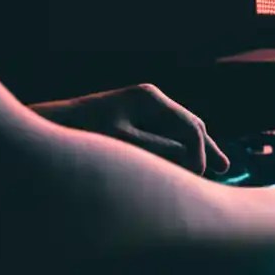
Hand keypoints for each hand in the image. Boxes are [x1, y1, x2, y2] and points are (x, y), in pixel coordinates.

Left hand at [29, 83, 229, 175]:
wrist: (50, 127)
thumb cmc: (83, 134)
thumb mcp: (124, 143)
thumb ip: (160, 149)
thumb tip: (191, 158)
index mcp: (150, 98)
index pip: (189, 126)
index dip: (200, 152)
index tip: (201, 177)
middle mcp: (150, 100)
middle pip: (190, 125)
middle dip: (205, 148)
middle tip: (223, 168)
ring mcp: (142, 110)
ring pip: (179, 132)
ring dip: (194, 150)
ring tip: (216, 167)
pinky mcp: (134, 122)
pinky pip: (165, 137)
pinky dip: (178, 151)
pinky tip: (186, 165)